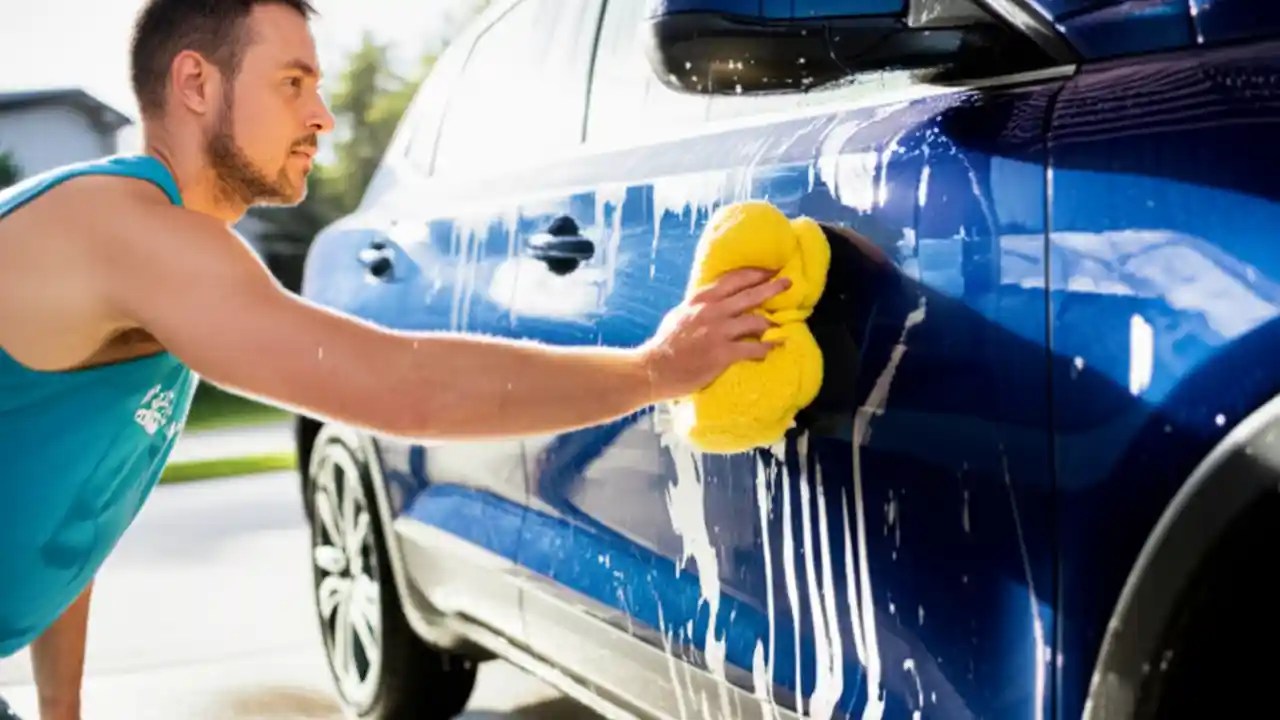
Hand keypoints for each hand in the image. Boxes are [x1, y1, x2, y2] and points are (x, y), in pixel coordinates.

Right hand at [640, 267, 790, 401]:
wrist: (654, 369)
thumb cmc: (666, 343)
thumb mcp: (680, 314)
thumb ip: (700, 306)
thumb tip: (715, 300)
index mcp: (701, 300)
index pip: (732, 279)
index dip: (754, 273)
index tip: (769, 270)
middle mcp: (712, 311)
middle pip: (749, 295)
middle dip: (772, 287)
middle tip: (788, 283)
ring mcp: (718, 332)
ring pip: (755, 321)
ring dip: (770, 324)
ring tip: (778, 327)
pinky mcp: (722, 354)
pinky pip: (753, 349)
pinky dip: (766, 348)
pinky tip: (774, 348)